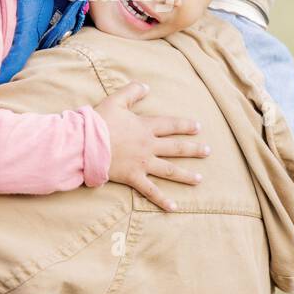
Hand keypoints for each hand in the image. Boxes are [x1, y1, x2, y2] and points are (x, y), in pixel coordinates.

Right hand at [92, 81, 209, 210]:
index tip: (198, 127)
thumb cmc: (99, 122)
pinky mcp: (133, 177)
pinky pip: (151, 191)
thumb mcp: (115, 100)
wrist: (86, 143)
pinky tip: (174, 207)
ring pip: (169, 170)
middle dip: (193, 149)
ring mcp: (143, 163)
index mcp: (145, 127)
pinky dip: (162, 200)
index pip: (170, 125)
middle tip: (208, 151)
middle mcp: (148, 146)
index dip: (185, 125)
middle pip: (176, 148)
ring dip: (186, 175)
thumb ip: (132, 91)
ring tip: (199, 179)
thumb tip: (146, 86)